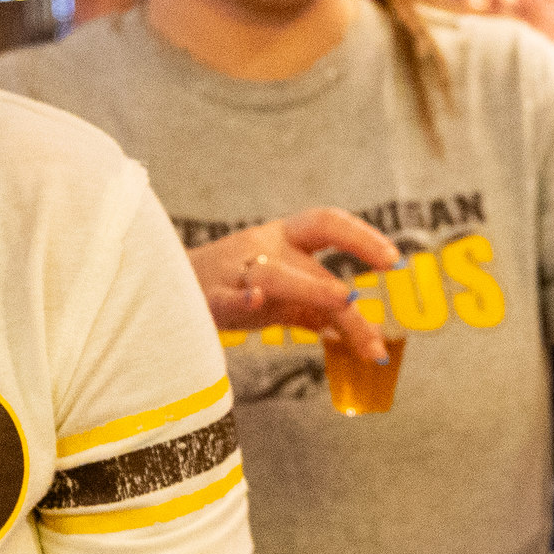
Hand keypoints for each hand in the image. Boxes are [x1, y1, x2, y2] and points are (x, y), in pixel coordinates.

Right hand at [191, 209, 404, 362]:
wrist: (159, 289)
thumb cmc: (228, 289)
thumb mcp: (277, 293)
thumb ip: (314, 307)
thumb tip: (358, 330)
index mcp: (281, 239)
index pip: (327, 223)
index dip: (362, 236)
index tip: (393, 261)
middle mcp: (261, 249)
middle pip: (309, 246)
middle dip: (347, 260)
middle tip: (380, 293)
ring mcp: (233, 272)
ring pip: (275, 274)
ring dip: (312, 285)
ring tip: (343, 301)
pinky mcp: (206, 300)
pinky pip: (226, 298)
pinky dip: (241, 300)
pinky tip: (256, 304)